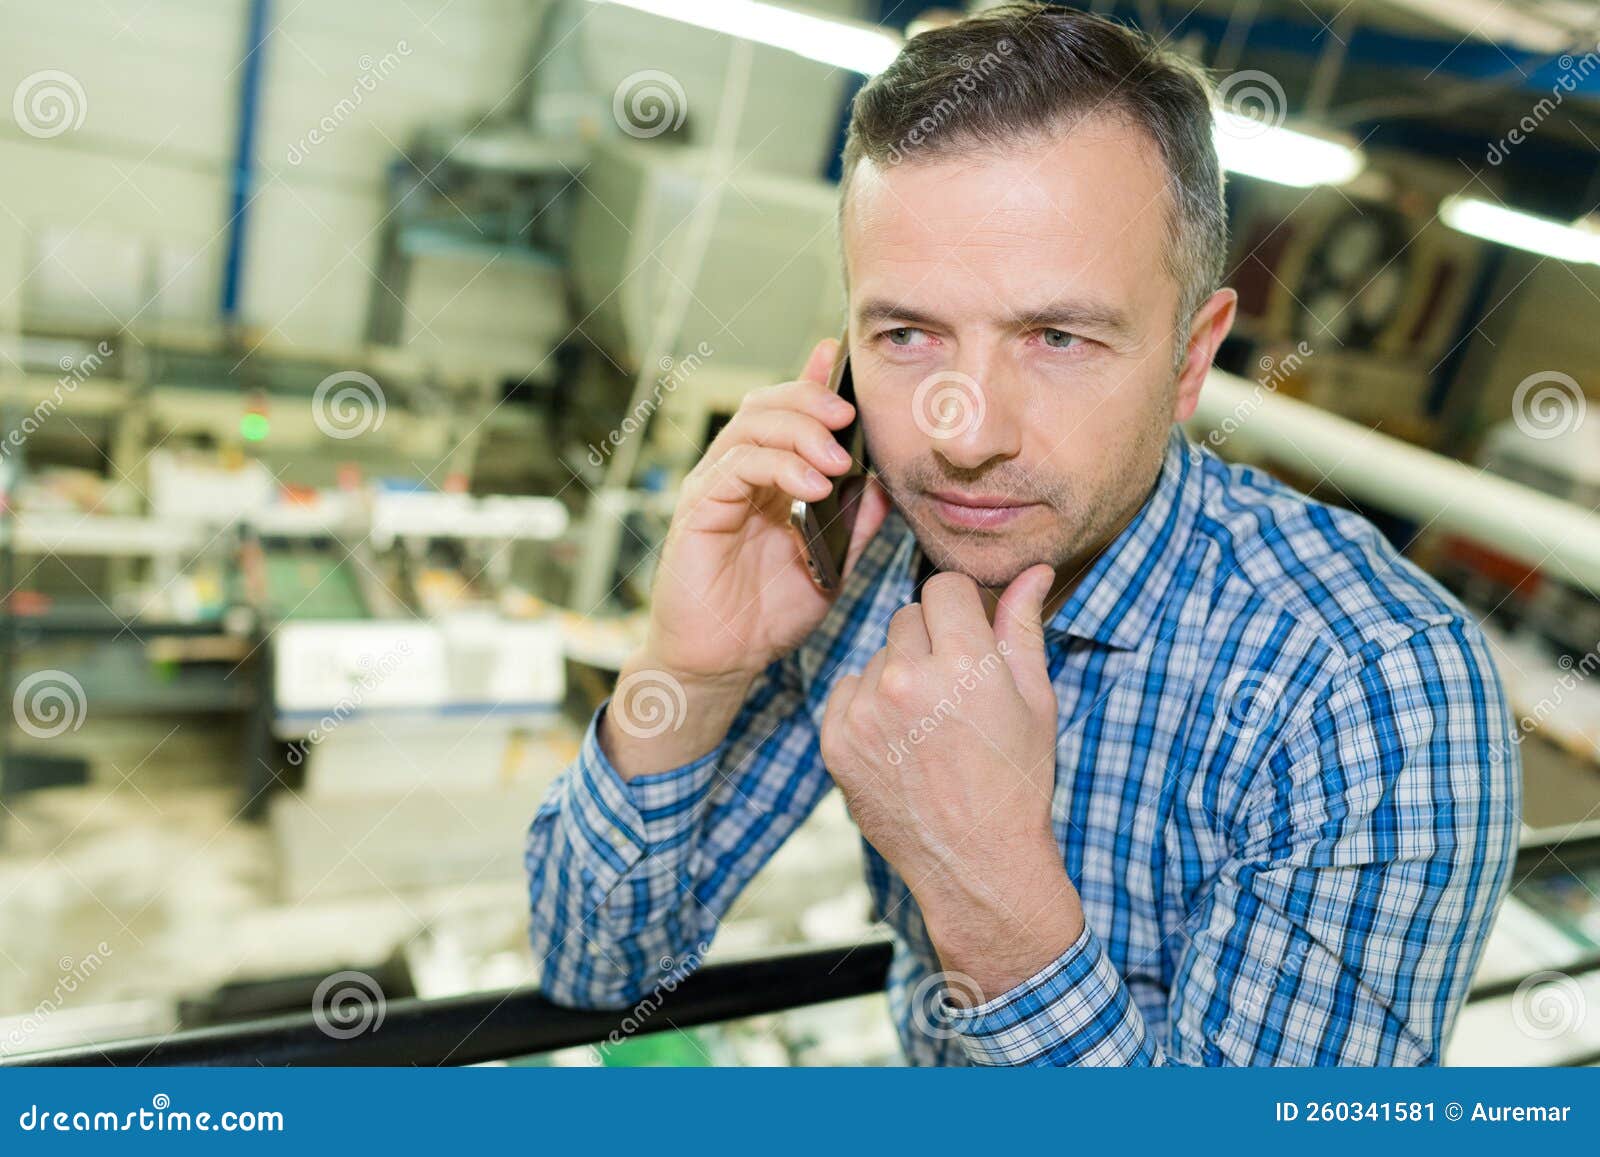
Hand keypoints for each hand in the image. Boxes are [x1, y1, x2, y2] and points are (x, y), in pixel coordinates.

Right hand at [602, 340, 890, 778]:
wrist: (722, 662)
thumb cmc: (767, 615)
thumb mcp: (830, 564)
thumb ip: (855, 522)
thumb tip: (887, 482)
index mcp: (768, 478)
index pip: (789, 414)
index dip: (814, 382)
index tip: (843, 360)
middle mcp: (737, 473)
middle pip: (769, 406)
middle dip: (812, 402)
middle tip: (850, 419)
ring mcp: (714, 486)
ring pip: (752, 426)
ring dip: (801, 433)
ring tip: (837, 461)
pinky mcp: (698, 508)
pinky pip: (736, 466)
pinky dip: (778, 466)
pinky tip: (812, 486)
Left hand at [819, 565, 1082, 1000]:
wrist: (978, 864)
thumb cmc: (1016, 779)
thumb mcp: (1035, 699)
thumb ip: (1022, 626)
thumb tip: (1032, 570)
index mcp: (963, 663)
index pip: (943, 586)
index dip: (962, 609)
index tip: (971, 637)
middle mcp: (906, 680)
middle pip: (907, 616)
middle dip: (930, 640)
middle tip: (954, 690)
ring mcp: (865, 713)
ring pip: (876, 655)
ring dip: (897, 674)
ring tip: (928, 725)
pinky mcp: (836, 741)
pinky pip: (847, 691)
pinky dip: (868, 707)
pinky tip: (900, 742)